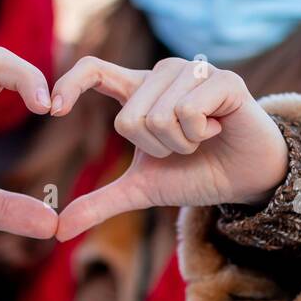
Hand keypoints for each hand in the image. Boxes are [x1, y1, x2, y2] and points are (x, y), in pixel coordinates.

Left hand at [50, 56, 287, 240]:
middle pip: (129, 119)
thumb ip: (100, 202)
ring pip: (159, 116)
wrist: (247, 179)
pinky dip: (202, 134)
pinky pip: (188, 112)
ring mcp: (192, 71)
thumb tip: (58, 230)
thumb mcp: (143, 189)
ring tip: (202, 137)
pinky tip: (219, 128)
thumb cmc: (195, 173)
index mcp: (137, 90)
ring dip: (181, 143)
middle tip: (182, 146)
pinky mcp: (222, 79)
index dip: (69, 84)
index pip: (93, 70)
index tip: (53, 111)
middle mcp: (161, 73)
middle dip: (156, 149)